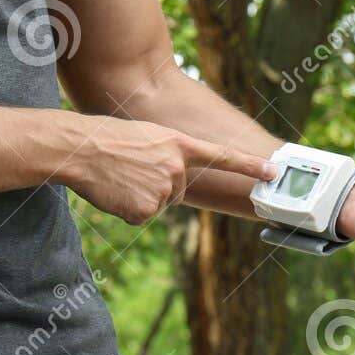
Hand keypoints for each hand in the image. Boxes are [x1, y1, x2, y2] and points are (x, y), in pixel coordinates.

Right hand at [63, 116, 277, 225]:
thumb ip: (170, 156)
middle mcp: (176, 167)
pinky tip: (116, 192)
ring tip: (121, 177)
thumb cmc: (111, 139)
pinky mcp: (145, 210)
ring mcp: (162, 189)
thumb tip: (174, 181)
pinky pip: (142, 216)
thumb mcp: (149, 137)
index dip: (249, 166)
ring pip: (160, 204)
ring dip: (140, 196)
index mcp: (179, 144)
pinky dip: (128, 209)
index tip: (273, 172)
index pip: (223, 157)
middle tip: (132, 170)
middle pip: (178, 190)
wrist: (82, 149)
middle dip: (158, 185)